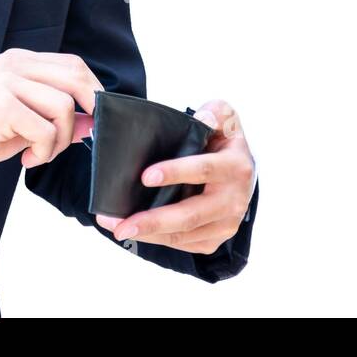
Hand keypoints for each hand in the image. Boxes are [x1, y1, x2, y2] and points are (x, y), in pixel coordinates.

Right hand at [0, 48, 100, 184]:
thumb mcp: (23, 122)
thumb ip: (56, 116)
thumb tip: (94, 122)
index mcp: (19, 61)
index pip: (74, 65)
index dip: (93, 91)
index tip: (96, 119)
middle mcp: (14, 64)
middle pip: (76, 77)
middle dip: (89, 111)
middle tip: (81, 137)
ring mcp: (6, 83)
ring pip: (64, 107)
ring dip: (61, 140)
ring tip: (40, 153)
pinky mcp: (1, 107)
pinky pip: (46, 130)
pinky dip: (44, 152)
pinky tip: (25, 158)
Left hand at [94, 98, 255, 254]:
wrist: (240, 169)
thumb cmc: (222, 140)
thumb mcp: (223, 116)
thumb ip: (212, 112)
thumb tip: (200, 118)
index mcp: (235, 167)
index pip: (203, 170)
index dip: (175, 173)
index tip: (145, 176)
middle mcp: (233, 200)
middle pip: (190, 215)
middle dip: (154, 221)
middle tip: (122, 224)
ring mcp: (226, 224)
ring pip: (183, 234)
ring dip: (148, 234)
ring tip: (116, 227)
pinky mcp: (214, 238)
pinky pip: (183, 243)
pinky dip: (156, 239)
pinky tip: (133, 231)